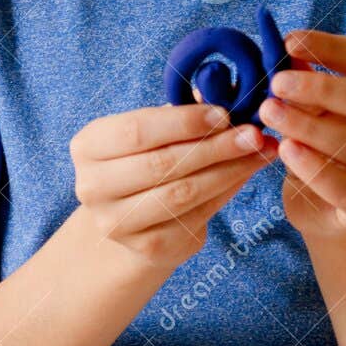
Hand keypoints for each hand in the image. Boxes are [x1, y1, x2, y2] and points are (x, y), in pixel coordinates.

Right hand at [70, 99, 277, 268]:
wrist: (132, 215)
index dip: (183, 122)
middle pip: (161, 164)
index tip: (224, 114)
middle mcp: (92, 187)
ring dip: (228, 170)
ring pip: (182, 193)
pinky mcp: (147, 248)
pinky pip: (196, 217)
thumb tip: (229, 96)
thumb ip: (183, 116)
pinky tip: (244, 175)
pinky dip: (226, 193)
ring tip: (258, 152)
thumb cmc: (147, 159)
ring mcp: (116, 223)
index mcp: (87, 146)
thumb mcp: (154, 132)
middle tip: (252, 134)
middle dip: (214, 146)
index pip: (136, 131)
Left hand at [257, 30, 345, 241]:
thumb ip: (308, 82)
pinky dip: (313, 168)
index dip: (331, 48)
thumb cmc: (325, 147)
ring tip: (269, 112)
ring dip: (308, 125)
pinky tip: (285, 150)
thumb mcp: (317, 109)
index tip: (289, 42)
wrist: (329, 208)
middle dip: (320, 88)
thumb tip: (288, 49)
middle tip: (276, 83)